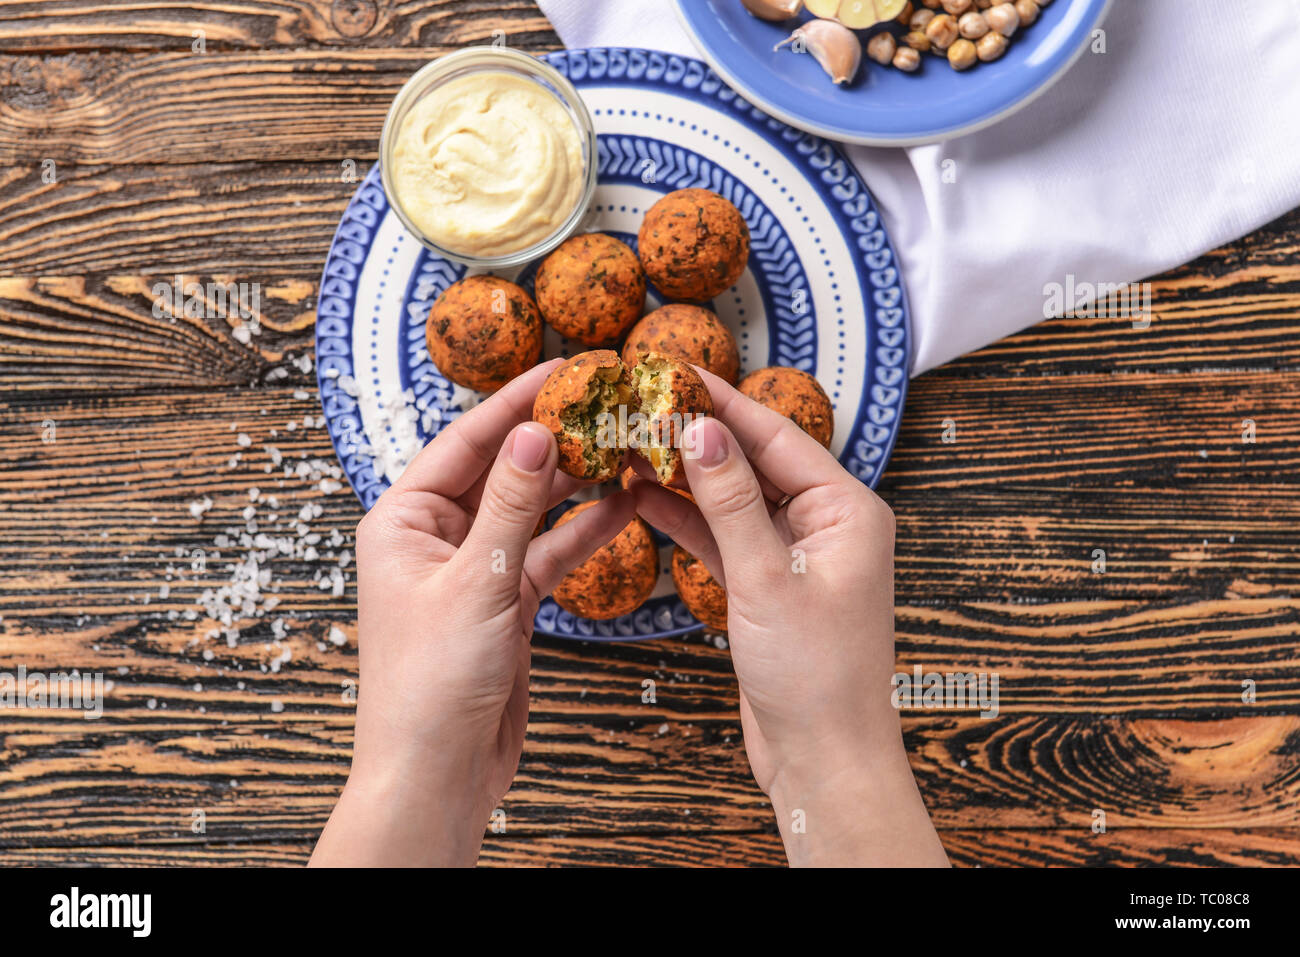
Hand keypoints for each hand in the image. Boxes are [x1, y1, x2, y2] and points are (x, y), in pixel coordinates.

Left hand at [310, 360, 634, 866]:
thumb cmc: (430, 685)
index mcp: (403, 521)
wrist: (436, 774)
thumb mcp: (477, 582)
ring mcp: (472, 570)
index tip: (562, 369)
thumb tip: (536, 433)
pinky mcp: (504, 603)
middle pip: (500, 470)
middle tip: (603, 403)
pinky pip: (547, 553)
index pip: (464, 442)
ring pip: (530, 510)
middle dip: (552, 439)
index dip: (514, 403)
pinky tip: (624, 507)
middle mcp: (435, 538)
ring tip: (624, 448)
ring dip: (575, 484)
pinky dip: (583, 533)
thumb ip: (511, 505)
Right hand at [629, 370, 947, 866]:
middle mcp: (828, 524)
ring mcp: (798, 554)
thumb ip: (729, 502)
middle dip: (698, 435)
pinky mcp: (771, 585)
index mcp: (848, 510)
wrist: (824, 761)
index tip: (672, 372)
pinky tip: (644, 497)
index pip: (776, 437)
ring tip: (630, 445)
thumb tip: (700, 429)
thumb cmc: (815, 677)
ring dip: (687, 476)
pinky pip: (726, 536)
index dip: (721, 403)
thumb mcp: (766, 579)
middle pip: (755, 461)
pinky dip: (689, 520)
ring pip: (735, 498)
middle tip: (640, 405)